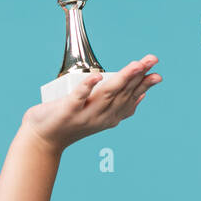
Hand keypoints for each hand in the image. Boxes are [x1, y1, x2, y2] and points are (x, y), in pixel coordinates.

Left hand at [22, 54, 161, 154]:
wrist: (43, 140)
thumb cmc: (69, 124)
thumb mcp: (99, 116)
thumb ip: (118, 106)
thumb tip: (141, 95)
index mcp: (110, 117)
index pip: (131, 98)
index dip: (145, 85)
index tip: (157, 74)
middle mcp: (101, 117)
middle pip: (123, 93)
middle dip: (139, 76)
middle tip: (152, 60)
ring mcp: (85, 114)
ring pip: (107, 93)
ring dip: (123, 78)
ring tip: (136, 65)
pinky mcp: (67, 111)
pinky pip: (79, 97)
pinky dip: (88, 86)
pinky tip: (96, 76)